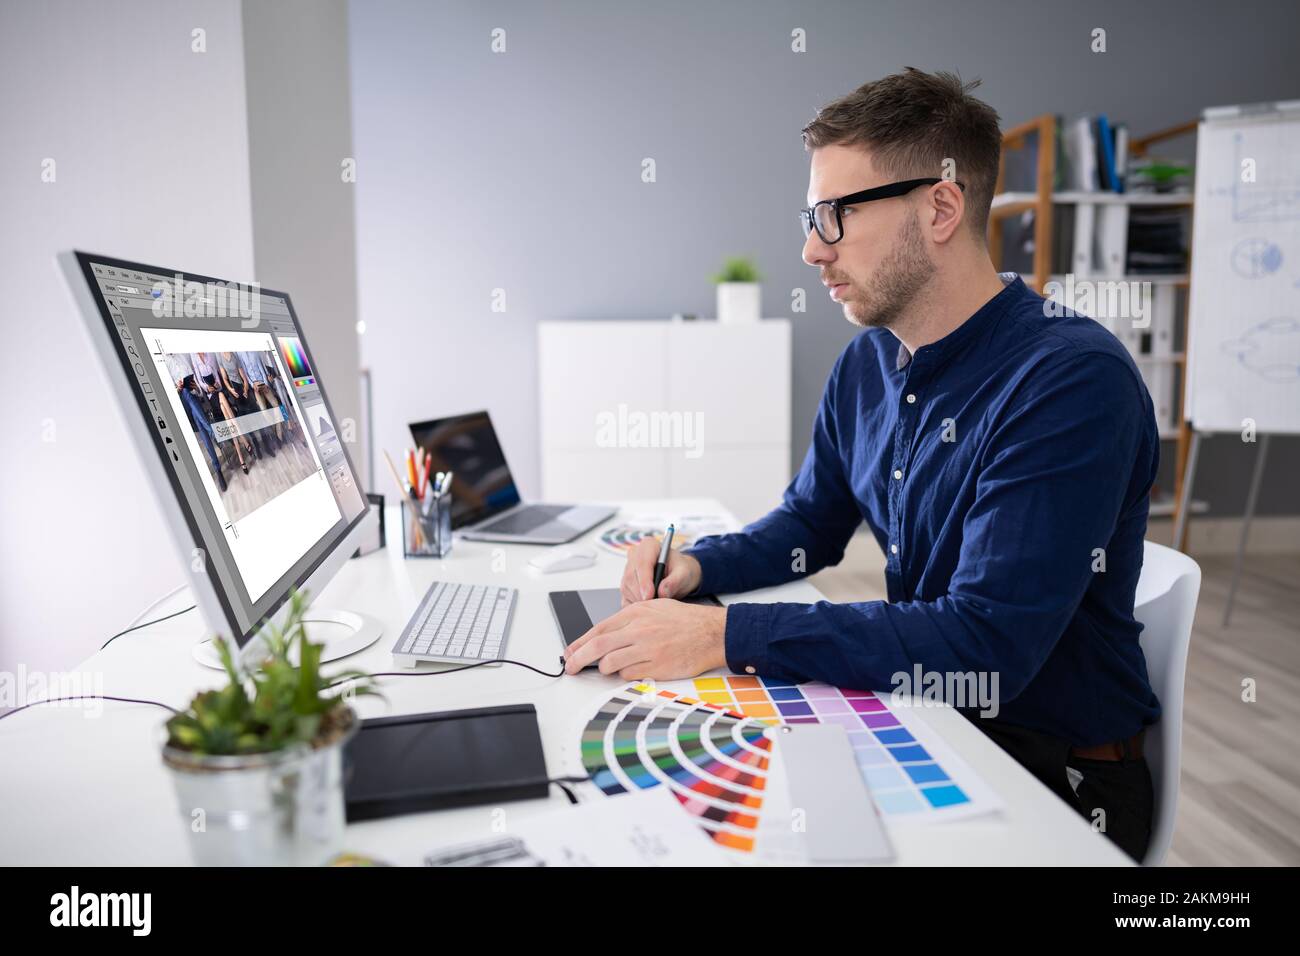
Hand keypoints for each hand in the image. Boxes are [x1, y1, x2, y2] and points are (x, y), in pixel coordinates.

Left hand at [563, 599, 726, 678]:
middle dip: (578, 659)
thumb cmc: (684, 621)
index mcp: (635, 613)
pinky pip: (629, 675)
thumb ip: (628, 620)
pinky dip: (626, 674)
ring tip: (611, 666)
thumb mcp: (653, 608)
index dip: (579, 643)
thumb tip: (604, 635)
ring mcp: (647, 650)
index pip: (598, 629)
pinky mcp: (656, 667)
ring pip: (610, 664)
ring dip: (606, 668)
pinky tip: (634, 669)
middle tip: (570, 667)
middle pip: (597, 647)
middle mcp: (638, 630)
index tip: (569, 652)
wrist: (711, 633)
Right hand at [620, 537, 701, 605]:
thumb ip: (675, 581)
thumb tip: (662, 592)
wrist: (678, 575)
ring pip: (627, 589)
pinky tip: (649, 607)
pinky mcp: (625, 584)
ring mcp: (627, 570)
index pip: (642, 562)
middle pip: (631, 577)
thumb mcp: (684, 573)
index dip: (644, 580)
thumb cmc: (681, 570)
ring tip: (656, 606)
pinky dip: (636, 606)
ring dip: (640, 601)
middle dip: (643, 594)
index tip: (649, 595)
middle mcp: (635, 555)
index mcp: (649, 546)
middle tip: (656, 606)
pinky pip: (626, 598)